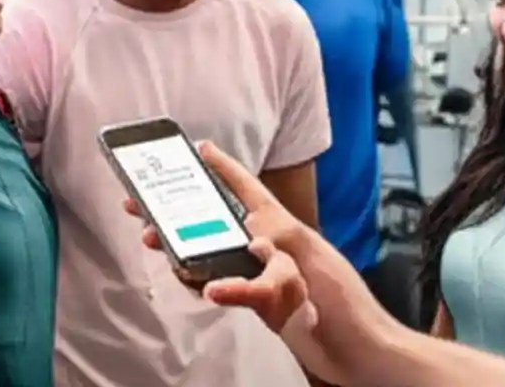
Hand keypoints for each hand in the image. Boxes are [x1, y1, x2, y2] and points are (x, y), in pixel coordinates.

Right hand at [124, 141, 407, 386]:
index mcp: (284, 229)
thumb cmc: (349, 307)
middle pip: (216, 223)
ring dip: (184, 251)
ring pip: (213, 257)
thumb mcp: (315, 259)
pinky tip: (206, 290)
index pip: (248, 191)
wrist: (361, 356)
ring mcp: (261, 277)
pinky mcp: (259, 304)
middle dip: (180, 213)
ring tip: (156, 244)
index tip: (201, 149)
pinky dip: (218, 289)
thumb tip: (248, 221)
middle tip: (143, 206)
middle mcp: (269, 249)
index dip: (225, 169)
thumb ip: (282, 234)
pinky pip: (227, 291)